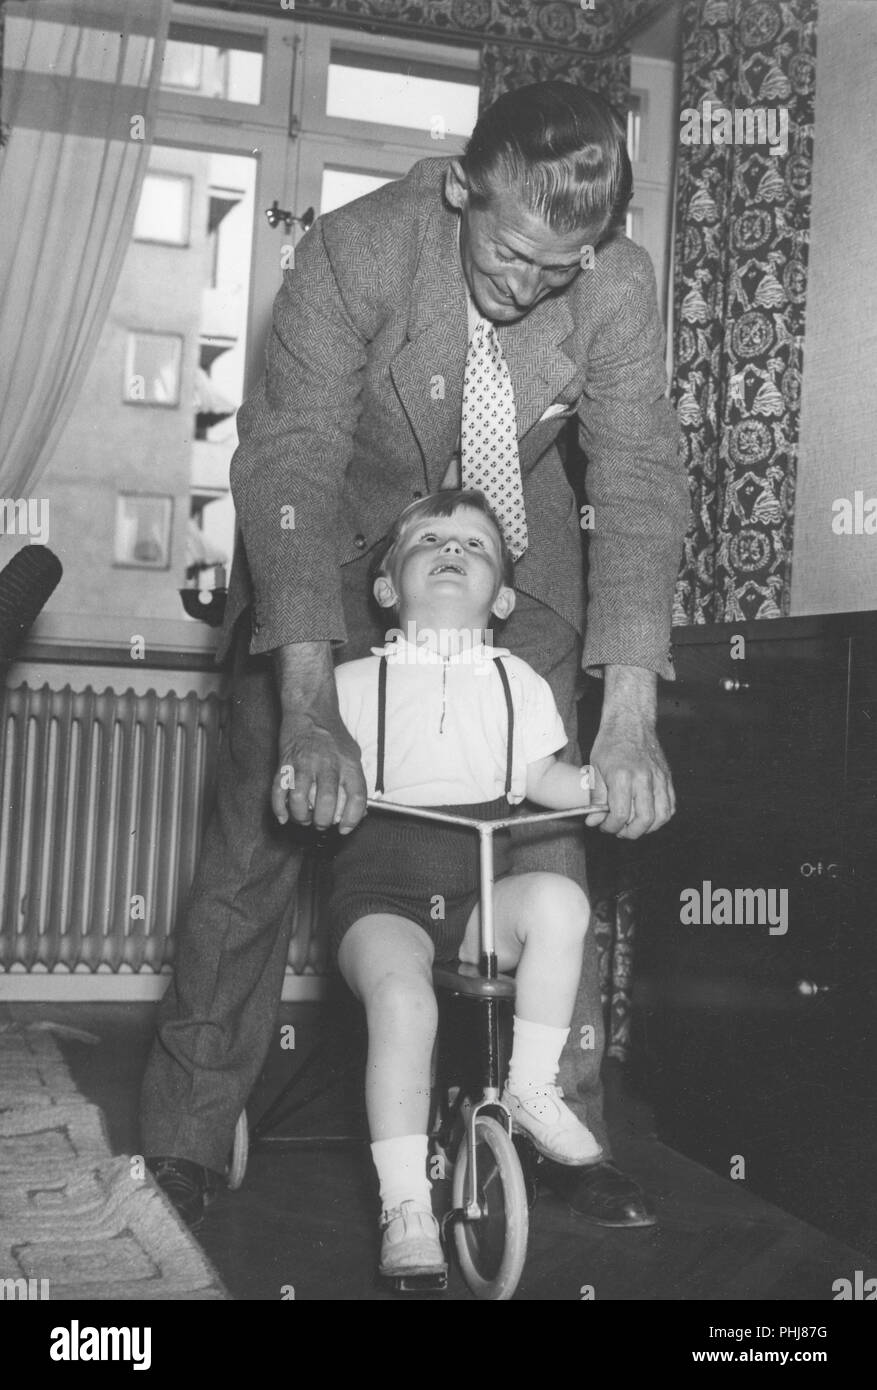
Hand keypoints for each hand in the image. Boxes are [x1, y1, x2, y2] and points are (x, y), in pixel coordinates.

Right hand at [271, 710, 366, 834]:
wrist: (310, 711)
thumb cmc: (332, 735)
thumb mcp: (353, 754)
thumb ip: (355, 781)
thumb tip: (359, 810)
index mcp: (347, 763)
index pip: (356, 797)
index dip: (352, 818)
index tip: (345, 828)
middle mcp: (327, 764)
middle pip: (327, 803)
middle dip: (323, 821)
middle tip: (321, 823)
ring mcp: (304, 764)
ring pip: (300, 800)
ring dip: (301, 816)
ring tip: (304, 819)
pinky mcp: (285, 763)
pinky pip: (278, 790)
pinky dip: (279, 808)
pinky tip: (284, 817)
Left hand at [585, 718, 675, 838]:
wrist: (630, 722)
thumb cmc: (610, 744)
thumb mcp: (595, 769)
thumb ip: (596, 798)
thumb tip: (593, 821)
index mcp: (623, 776)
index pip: (621, 814)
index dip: (611, 826)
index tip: (604, 826)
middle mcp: (644, 778)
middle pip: (644, 819)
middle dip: (630, 832)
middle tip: (619, 830)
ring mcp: (659, 778)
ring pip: (662, 816)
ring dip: (648, 828)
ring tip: (634, 826)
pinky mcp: (667, 777)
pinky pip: (671, 805)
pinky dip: (661, 817)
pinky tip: (648, 816)